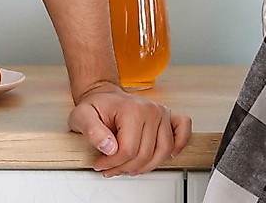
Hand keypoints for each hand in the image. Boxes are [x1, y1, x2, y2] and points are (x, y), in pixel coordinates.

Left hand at [68, 83, 192, 176]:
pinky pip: (183, 129)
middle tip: (111, 168)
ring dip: (146, 166)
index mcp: (132, 109)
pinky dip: (180, 143)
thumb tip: (109, 148)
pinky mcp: (168, 116)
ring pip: (163, 151)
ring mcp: (162, 112)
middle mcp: (151, 109)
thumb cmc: (96, 106)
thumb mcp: (82, 116)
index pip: (128, 150)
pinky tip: (169, 153)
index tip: (100, 163)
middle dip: (125, 168)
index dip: (112, 163)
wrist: (105, 96)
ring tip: (130, 167)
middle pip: (145, 154)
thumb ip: (92, 131)